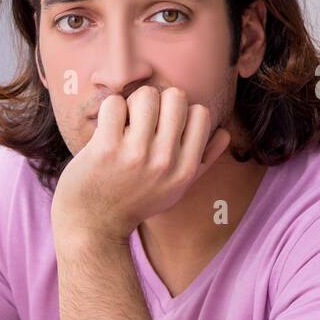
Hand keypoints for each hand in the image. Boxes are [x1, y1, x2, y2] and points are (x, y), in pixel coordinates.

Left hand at [50, 86, 231, 244]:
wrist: (94, 224)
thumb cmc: (135, 201)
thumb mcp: (175, 189)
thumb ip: (203, 161)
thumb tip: (225, 133)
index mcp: (185, 169)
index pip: (201, 113)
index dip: (181, 112)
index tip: (163, 126)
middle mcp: (164, 161)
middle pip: (176, 96)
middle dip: (157, 101)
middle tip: (141, 120)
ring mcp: (135, 154)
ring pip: (145, 95)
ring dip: (132, 103)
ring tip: (124, 123)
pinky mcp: (106, 148)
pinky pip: (114, 103)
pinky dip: (109, 110)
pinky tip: (106, 128)